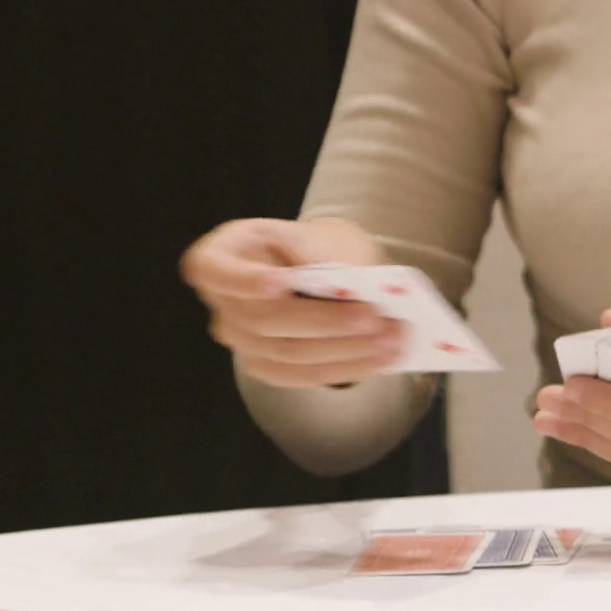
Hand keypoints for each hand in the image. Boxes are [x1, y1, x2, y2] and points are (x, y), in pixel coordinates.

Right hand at [182, 217, 403, 387]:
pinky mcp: (266, 366)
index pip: (219, 272)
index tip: (283, 281)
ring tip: (392, 340)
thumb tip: (344, 287)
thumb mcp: (311, 235)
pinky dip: (344, 368)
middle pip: (265, 320)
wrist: (319, 268)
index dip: (248, 280)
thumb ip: (317, 254)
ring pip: (288, 354)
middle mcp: (220, 303)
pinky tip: (379, 360)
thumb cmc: (311, 247)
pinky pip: (301, 375)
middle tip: (376, 318)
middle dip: (326, 322)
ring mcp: (240, 340)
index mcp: (218, 258)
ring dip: (346, 350)